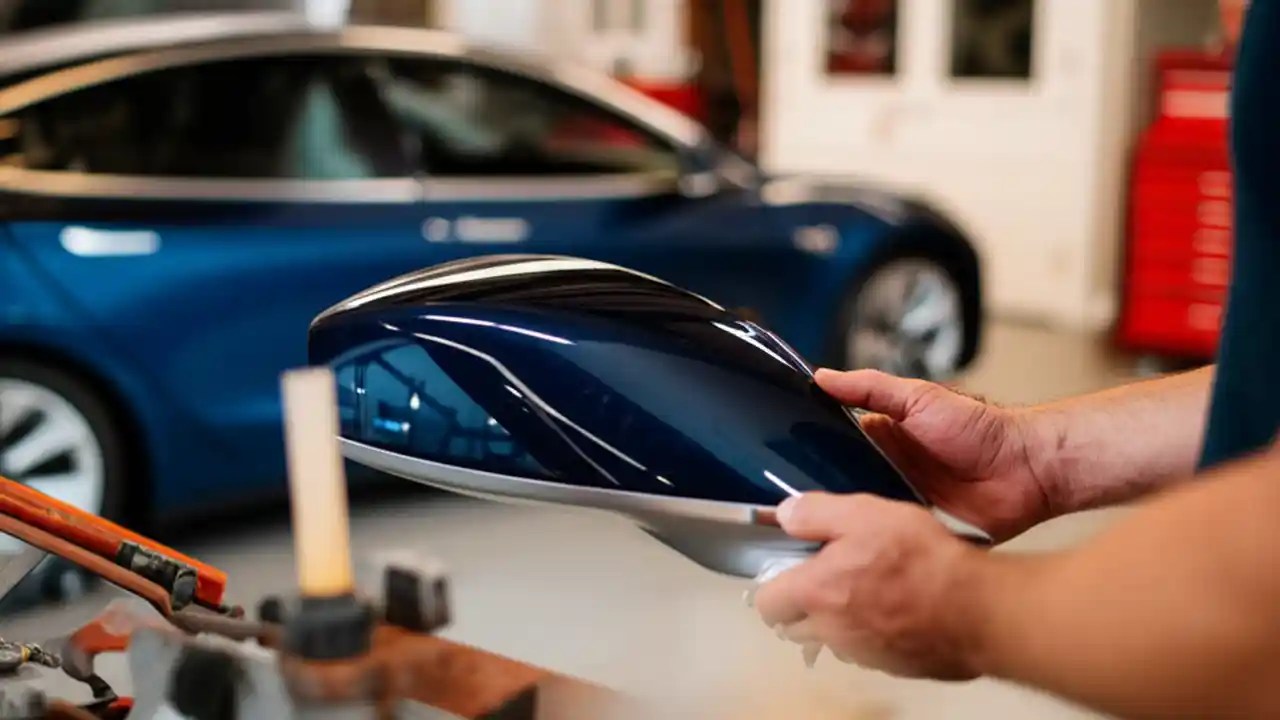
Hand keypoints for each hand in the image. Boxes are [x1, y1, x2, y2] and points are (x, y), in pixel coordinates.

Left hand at [753, 492, 985, 679]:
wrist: (979, 610)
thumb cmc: (919, 556)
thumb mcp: (866, 513)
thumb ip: (817, 513)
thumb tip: (783, 514)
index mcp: (814, 594)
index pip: (766, 604)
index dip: (775, 585)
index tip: (795, 568)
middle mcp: (831, 632)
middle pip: (794, 628)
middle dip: (801, 607)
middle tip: (829, 578)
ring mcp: (863, 655)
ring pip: (832, 641)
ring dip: (838, 622)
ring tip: (868, 593)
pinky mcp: (894, 668)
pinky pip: (868, 652)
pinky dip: (872, 635)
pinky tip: (898, 612)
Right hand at [816, 368, 1051, 541]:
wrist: (1025, 470)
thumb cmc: (979, 429)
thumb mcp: (918, 398)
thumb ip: (870, 387)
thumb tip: (822, 375)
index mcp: (881, 438)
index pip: (832, 445)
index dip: (810, 452)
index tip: (785, 458)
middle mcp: (885, 471)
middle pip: (841, 483)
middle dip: (823, 491)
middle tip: (798, 500)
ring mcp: (900, 503)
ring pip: (860, 513)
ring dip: (849, 518)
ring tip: (822, 526)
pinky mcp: (917, 532)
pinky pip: (888, 538)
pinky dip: (878, 540)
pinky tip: (860, 544)